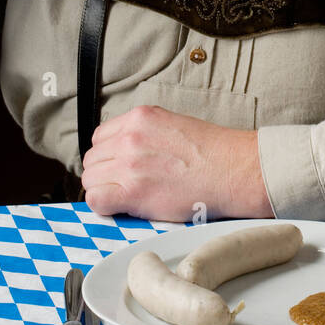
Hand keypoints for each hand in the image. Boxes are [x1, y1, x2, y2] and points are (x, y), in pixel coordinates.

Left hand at [81, 104, 274, 221]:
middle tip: (126, 185)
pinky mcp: (132, 191)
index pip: (100, 138)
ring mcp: (128, 163)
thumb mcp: (172, 125)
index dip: (108, 156)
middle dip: (105, 174)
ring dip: (105, 190)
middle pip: (92, 160)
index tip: (119, 167)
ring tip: (130, 197)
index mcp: (139, 117)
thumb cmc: (213, 153)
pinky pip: (96, 200)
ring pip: (91, 180)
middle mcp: (129, 137)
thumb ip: (143, 134)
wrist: (234, 171)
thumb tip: (124, 152)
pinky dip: (104, 206)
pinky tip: (123, 206)